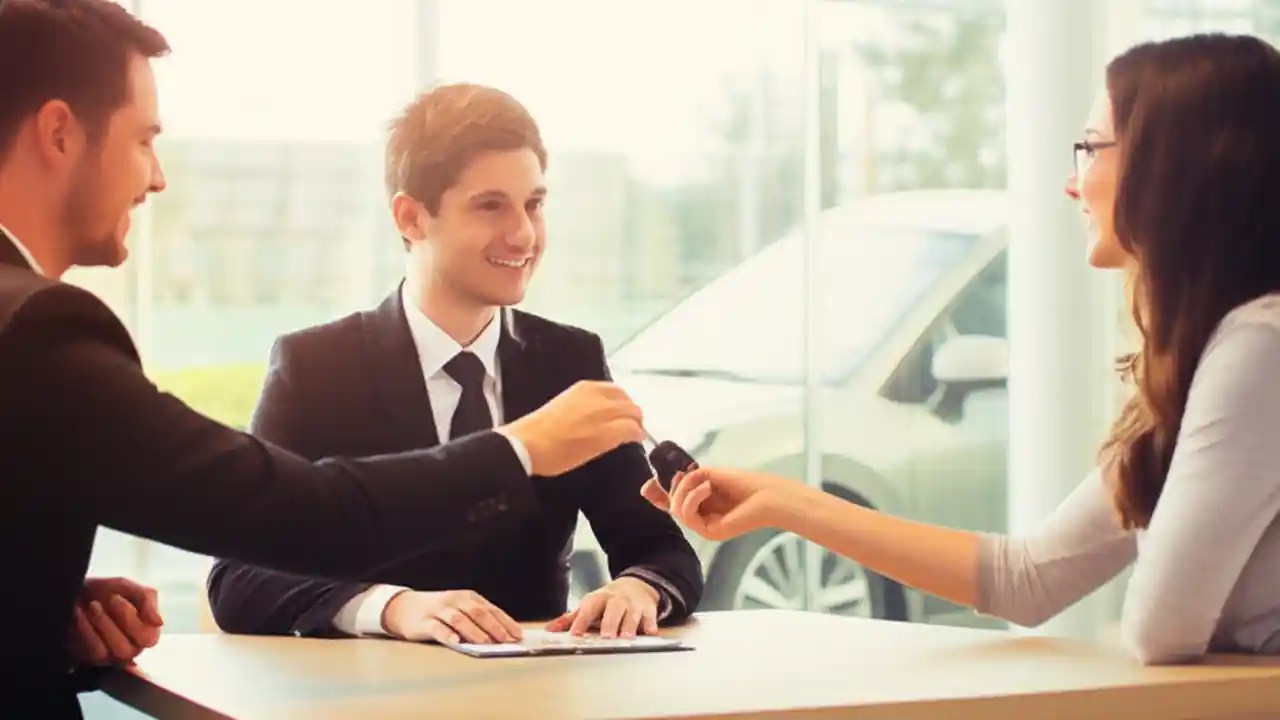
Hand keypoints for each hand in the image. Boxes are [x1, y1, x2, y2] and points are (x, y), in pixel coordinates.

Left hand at [67, 577, 162, 666]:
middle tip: (97, 603)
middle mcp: (131, 648)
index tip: (115, 598)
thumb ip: (147, 600)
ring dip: (99, 626)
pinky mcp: (91, 659)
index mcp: (147, 632)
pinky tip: (78, 615)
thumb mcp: (127, 587)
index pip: (148, 638)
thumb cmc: (105, 591)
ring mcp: (111, 656)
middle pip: (128, 649)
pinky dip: (85, 631)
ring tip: (90, 606)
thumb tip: (159, 622)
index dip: (131, 619)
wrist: (76, 592)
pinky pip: (93, 652)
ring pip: (110, 652)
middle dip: (111, 623)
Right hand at [381, 590, 522, 644]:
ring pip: (460, 619)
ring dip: (475, 631)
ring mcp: (439, 610)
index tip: (518, 635)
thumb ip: (477, 620)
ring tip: (486, 643)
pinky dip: (447, 634)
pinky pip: (437, 628)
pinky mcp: (424, 622)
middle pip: (478, 613)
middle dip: (494, 627)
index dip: (506, 622)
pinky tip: (456, 641)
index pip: (491, 609)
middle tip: (506, 640)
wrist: (403, 607)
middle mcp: (455, 600)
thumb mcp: (459, 609)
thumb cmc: (438, 611)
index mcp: (467, 597)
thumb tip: (502, 636)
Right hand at [502, 380, 644, 475]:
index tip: (620, 415)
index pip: (616, 391)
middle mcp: (598, 396)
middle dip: (632, 415)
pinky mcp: (609, 433)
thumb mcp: (564, 407)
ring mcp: (605, 413)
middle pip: (628, 402)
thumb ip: (583, 407)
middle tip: (630, 428)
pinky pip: (633, 430)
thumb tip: (594, 419)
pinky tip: (633, 441)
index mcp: (585, 388)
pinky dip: (636, 435)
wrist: (528, 443)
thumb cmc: (538, 431)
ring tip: (632, 435)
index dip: (621, 404)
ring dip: (636, 424)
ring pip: (634, 414)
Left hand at [545, 577, 659, 638]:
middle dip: (610, 624)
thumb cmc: (609, 601)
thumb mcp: (590, 605)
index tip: (575, 634)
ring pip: (632, 616)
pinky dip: (650, 628)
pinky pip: (650, 621)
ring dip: (629, 627)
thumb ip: (571, 619)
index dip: (581, 621)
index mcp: (599, 599)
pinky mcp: (649, 612)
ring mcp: (634, 606)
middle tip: (606, 638)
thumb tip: (550, 630)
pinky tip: (648, 635)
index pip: (588, 609)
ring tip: (625, 639)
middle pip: (613, 611)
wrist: (637, 586)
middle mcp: (617, 601)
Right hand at [641, 467, 794, 540]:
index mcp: (702, 504)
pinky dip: (693, 496)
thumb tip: (668, 480)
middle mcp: (702, 517)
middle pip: (671, 506)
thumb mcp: (710, 475)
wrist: (768, 496)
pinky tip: (707, 487)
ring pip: (677, 510)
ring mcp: (705, 526)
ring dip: (685, 490)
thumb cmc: (745, 484)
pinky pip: (688, 515)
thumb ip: (688, 478)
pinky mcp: (710, 531)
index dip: (658, 495)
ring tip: (703, 480)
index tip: (648, 484)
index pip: (673, 503)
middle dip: (673, 487)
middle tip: (684, 474)